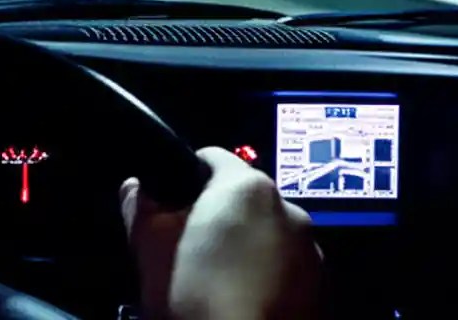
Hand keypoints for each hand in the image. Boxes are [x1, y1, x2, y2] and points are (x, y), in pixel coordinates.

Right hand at [120, 148, 322, 319]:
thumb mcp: (148, 246)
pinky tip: (242, 299)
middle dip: (217, 215)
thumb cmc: (191, 295)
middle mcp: (289, 210)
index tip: (169, 208)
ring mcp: (312, 251)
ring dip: (245, 245)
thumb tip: (136, 187)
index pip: (210, 158)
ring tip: (217, 280)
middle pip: (242, 198)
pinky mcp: (321, 288)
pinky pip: (286, 266)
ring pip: (267, 233)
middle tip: (188, 248)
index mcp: (247, 188)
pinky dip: (266, 274)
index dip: (184, 179)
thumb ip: (140, 205)